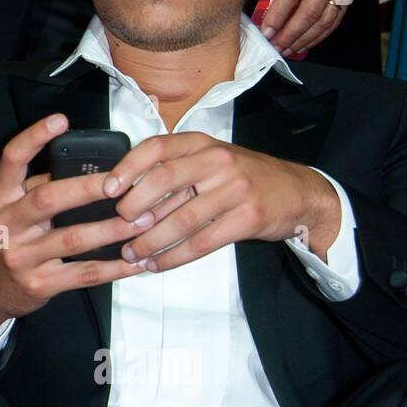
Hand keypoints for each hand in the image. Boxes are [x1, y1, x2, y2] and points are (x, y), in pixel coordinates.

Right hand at [0, 114, 146, 340]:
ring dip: (113, 229)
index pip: (11, 160)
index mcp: (1, 197)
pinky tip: (137, 260)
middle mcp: (6, 224)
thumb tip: (91, 167)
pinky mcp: (39, 284)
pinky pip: (83, 274)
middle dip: (88, 188)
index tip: (61, 120)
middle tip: (121, 183)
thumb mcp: (13, 208)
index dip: (34, 138)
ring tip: (145, 220)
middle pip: (48, 199)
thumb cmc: (10, 239)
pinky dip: (114, 267)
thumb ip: (41, 187)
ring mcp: (21, 256)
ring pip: (73, 239)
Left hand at [107, 132, 340, 271]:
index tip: (107, 189)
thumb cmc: (244, 177)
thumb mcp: (211, 159)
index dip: (127, 168)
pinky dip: (174, 256)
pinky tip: (156, 264)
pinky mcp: (248, 218)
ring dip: (150, 240)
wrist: (299, 193)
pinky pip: (202, 241)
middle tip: (118, 226)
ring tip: (131, 254)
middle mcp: (217, 161)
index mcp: (202, 143)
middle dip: (134, 207)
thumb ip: (176, 168)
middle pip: (164, 180)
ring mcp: (236, 188)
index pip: (156, 147)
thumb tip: (125, 192)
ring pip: (181, 218)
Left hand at [259, 0, 354, 56]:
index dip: (278, 16)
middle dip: (291, 33)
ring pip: (325, 18)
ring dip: (305, 38)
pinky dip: (321, 35)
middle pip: (310, 11)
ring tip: (288, 49)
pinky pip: (336, 19)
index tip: (266, 32)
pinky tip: (306, 43)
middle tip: (275, 47)